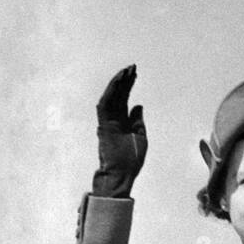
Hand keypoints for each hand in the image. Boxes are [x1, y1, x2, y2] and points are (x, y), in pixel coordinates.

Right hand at [93, 65, 146, 196]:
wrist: (121, 177)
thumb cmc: (131, 162)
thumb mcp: (141, 139)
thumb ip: (138, 122)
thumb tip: (138, 105)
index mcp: (123, 122)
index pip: (125, 99)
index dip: (129, 85)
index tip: (135, 73)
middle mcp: (114, 119)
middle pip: (118, 95)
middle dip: (124, 80)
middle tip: (132, 67)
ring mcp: (107, 122)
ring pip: (111, 98)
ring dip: (117, 84)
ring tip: (126, 71)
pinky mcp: (103, 125)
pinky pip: (104, 106)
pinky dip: (110, 93)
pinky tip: (117, 83)